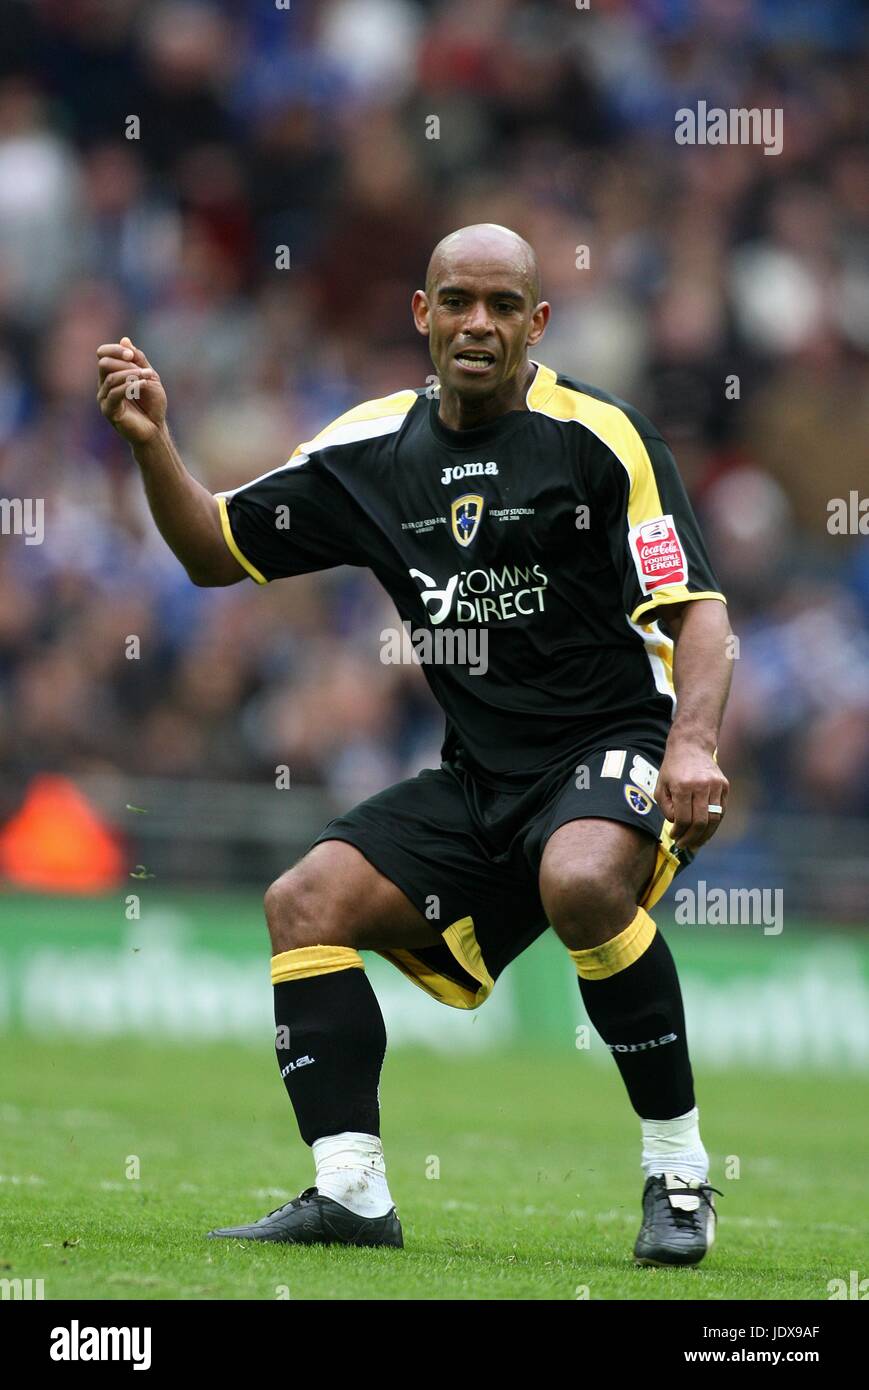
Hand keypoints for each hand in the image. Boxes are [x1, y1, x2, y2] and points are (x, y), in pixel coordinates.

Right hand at [97, 337, 166, 444]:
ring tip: (148, 377)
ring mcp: (104, 398)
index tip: (131, 355)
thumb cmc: (152, 404)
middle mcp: (104, 384)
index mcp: (111, 374)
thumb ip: (138, 360)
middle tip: (142, 369)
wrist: (155, 429)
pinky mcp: (109, 410)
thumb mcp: (149, 376)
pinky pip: (115, 393)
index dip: (115, 350)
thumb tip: (125, 340)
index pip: (102, 353)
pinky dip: (130, 386)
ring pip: (110, 377)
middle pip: (104, 362)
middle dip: (124, 362)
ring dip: (131, 374)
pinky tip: (143, 385)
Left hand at [655, 736, 728, 851]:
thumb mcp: (660, 786)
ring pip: (714, 819)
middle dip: (691, 838)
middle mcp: (701, 786)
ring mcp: (716, 785)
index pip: (683, 818)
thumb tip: (677, 824)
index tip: (674, 837)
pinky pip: (721, 811)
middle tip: (684, 845)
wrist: (691, 746)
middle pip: (700, 822)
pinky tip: (705, 832)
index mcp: (683, 786)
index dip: (679, 832)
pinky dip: (714, 824)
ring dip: (705, 835)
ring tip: (695, 843)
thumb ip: (666, 808)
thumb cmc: (673, 769)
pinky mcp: (725, 786)